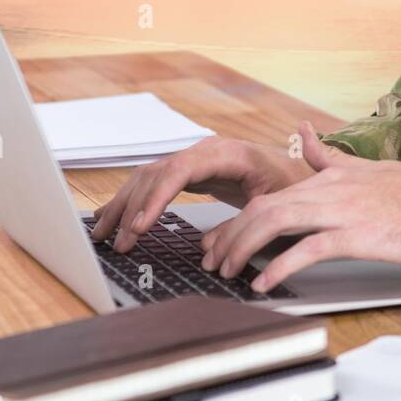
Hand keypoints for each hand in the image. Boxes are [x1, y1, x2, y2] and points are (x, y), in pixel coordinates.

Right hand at [91, 136, 313, 251]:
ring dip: (124, 205)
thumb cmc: (290, 184)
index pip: (179, 171)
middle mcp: (204, 150)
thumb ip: (244, 223)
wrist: (296, 168)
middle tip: (118, 242)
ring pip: (149, 176)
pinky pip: (154, 182)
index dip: (155, 199)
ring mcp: (194, 157)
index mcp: (226, 153)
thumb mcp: (275, 203)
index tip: (138, 226)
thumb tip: (208, 251)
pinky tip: (110, 215)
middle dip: (132, 208)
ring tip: (104, 234)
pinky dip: (131, 199)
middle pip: (157, 174)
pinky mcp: (189, 170)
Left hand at [200, 121, 400, 292]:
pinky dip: (278, 266)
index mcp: (326, 177)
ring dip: (243, 248)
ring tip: (227, 271)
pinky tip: (263, 283)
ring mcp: (338, 211)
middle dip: (229, 236)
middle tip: (211, 260)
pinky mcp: (354, 235)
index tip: (217, 240)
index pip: (268, 197)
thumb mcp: (365, 167)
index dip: (236, 220)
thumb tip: (303, 131)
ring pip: (274, 222)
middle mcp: (326, 190)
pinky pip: (306, 250)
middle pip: (261, 208)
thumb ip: (328, 155)